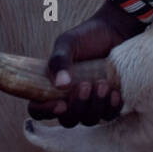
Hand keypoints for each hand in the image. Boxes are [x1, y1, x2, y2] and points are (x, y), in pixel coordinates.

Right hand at [33, 1, 142, 125]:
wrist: (115, 31)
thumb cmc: (86, 37)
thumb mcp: (68, 43)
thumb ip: (59, 60)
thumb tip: (60, 85)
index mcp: (51, 88)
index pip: (38, 110)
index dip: (45, 112)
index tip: (60, 103)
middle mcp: (69, 100)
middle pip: (67, 121)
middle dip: (77, 107)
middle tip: (86, 85)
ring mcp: (90, 104)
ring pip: (89, 120)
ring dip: (95, 106)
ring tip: (103, 83)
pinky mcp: (109, 103)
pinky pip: (109, 116)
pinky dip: (111, 107)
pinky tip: (114, 93)